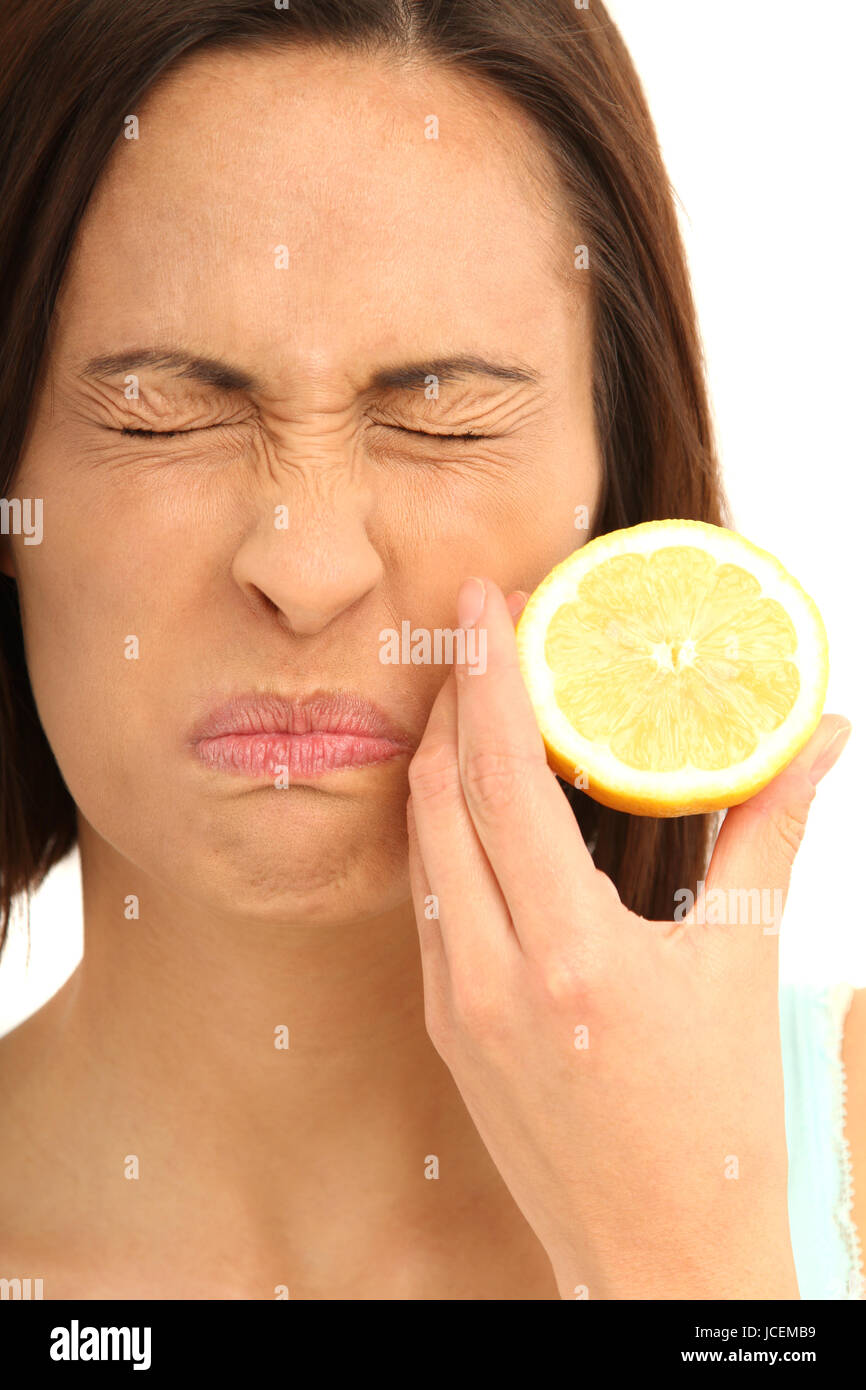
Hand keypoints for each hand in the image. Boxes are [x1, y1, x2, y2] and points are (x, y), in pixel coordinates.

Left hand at [405, 574, 851, 1299]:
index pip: (502, 781)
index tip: (483, 599)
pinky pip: (428, 903)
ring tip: (476, 705)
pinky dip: (445, 837)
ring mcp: (453, 1009)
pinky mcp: (443, 1031)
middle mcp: (488, 978)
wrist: (660, 1260)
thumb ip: (773, 833)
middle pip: (437, 800)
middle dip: (451, 702)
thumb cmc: (720, 1125)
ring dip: (439, 767)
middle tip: (479, 633)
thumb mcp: (748, 964)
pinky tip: (480, 808)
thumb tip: (820, 736)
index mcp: (569, 958)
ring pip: (421, 850)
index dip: (487, 678)